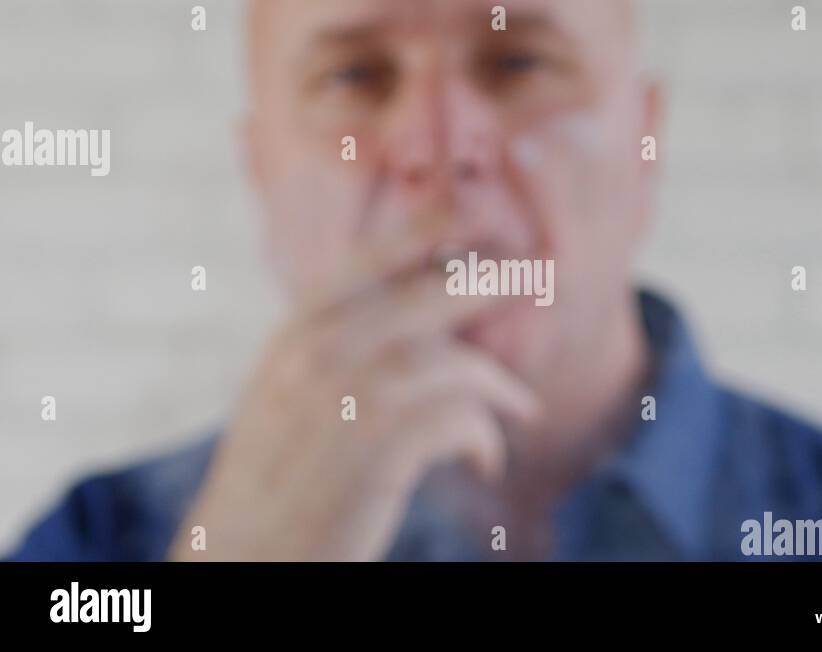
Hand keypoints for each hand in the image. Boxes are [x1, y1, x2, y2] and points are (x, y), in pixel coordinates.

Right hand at [168, 220, 538, 560]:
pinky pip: (460, 419)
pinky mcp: (374, 448)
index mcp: (294, 336)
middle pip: (426, 294)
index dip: (423, 229)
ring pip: (453, 361)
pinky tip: (486, 462)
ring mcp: (344, 396)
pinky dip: (485, 438)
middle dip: (489, 281)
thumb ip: (333, 356)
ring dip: (498, 386)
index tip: (469, 211)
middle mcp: (316, 353)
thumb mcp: (284, 400)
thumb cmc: (273, 483)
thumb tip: (417, 331)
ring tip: (520, 408)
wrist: (242, 557)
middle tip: (533, 274)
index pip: (365, 262)